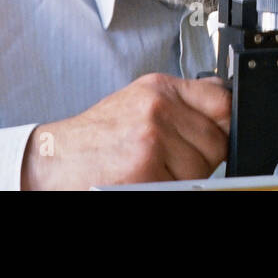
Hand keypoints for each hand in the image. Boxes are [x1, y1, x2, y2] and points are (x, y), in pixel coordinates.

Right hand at [21, 73, 230, 189]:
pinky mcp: (145, 171)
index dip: (227, 122)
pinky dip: (169, 188)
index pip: (223, 100)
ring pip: (203, 169)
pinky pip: (182, 187)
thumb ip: (181, 101)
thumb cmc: (94, 138)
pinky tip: (146, 181)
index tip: (222, 133)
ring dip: (187, 178)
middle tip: (172, 160)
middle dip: (203, 157)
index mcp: (159, 89)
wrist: (50, 161)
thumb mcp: (138, 102)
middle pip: (217, 140)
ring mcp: (152, 140)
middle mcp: (157, 109)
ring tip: (154, 171)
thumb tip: (224, 97)